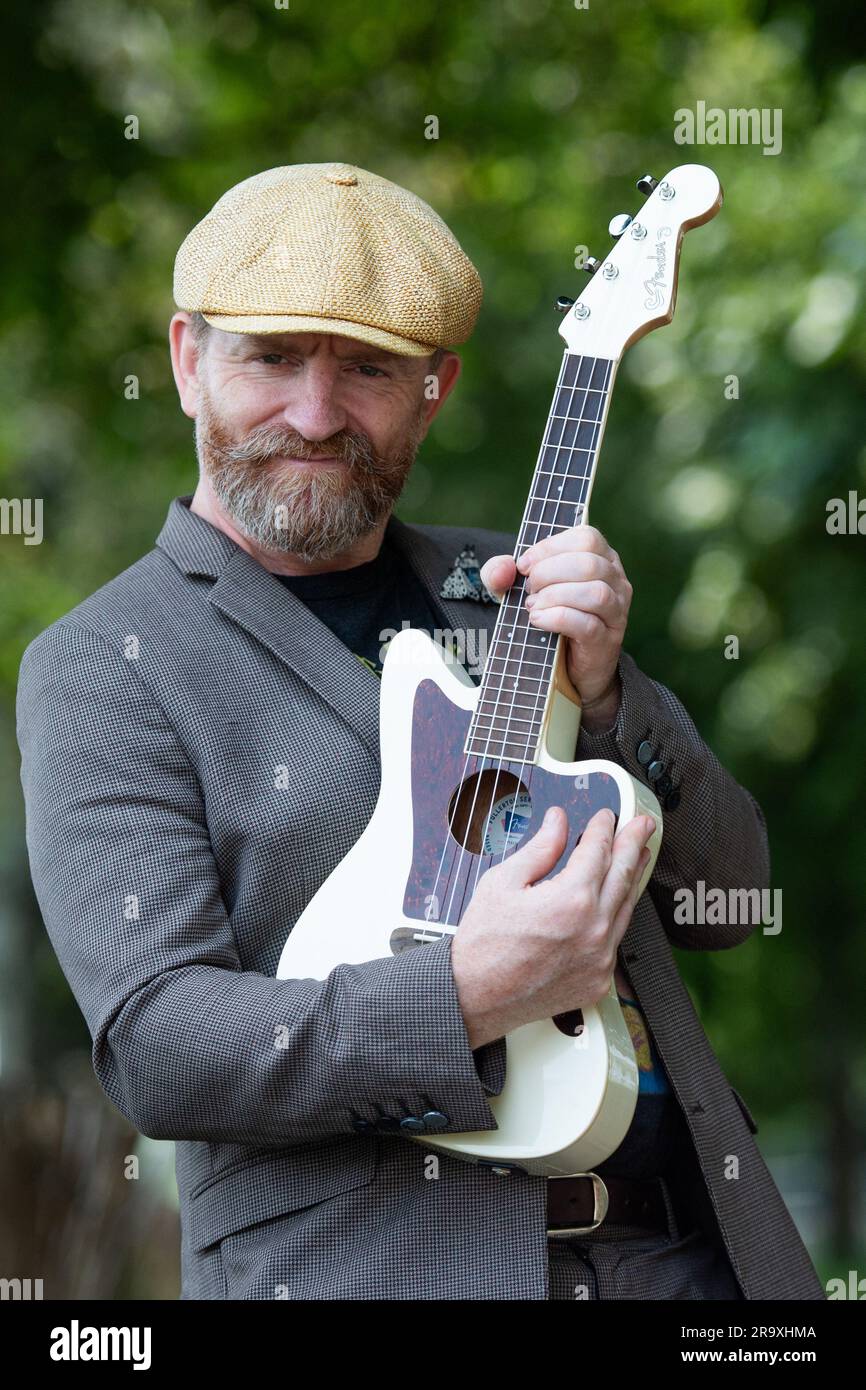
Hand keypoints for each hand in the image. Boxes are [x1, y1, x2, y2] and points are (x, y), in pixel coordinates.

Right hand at [451, 806, 655, 1048]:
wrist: (475, 997)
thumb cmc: (484, 945)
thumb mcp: (503, 882)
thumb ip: (540, 849)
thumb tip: (558, 823)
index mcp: (570, 900)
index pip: (598, 850)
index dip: (604, 827)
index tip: (606, 816)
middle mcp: (593, 929)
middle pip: (624, 874)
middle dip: (634, 843)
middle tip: (643, 825)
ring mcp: (600, 957)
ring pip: (627, 906)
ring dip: (633, 877)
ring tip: (638, 856)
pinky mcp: (599, 979)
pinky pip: (616, 938)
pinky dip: (617, 914)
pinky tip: (616, 901)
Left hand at [481, 525, 631, 729]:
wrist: (568, 668)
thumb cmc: (548, 618)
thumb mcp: (520, 590)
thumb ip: (503, 575)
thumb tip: (503, 567)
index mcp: (602, 559)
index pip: (586, 538)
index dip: (550, 547)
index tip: (523, 566)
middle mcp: (616, 582)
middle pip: (589, 563)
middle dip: (549, 572)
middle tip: (528, 589)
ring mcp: (616, 612)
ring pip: (595, 593)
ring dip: (555, 596)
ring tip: (532, 606)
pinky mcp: (607, 640)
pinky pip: (588, 624)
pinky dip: (557, 618)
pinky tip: (537, 620)